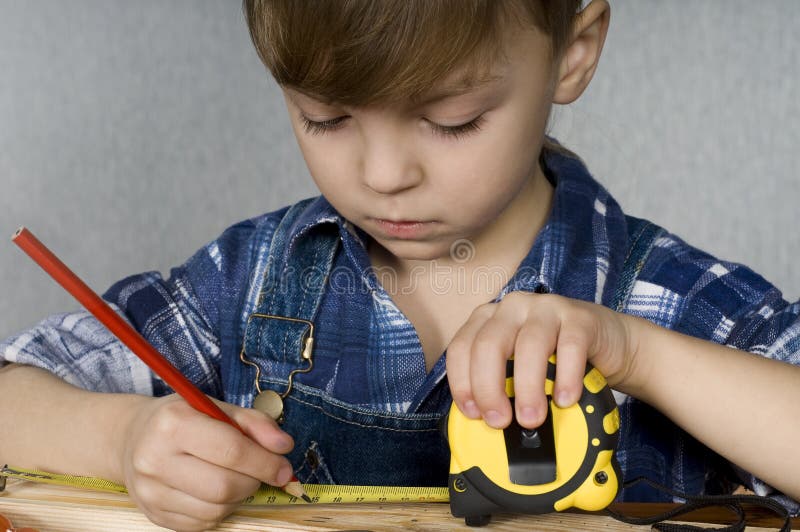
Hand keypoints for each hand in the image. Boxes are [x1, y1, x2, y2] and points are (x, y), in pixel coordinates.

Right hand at [115, 394, 293, 530]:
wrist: (132, 438)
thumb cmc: (183, 418)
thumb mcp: (217, 407)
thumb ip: (255, 423)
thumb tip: (284, 446)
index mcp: (174, 423)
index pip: (231, 450)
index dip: (266, 462)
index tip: (284, 468)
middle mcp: (155, 458)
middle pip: (224, 486)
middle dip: (254, 482)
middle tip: (262, 472)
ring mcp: (150, 491)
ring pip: (215, 509)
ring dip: (239, 497)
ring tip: (238, 478)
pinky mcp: (153, 514)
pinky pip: (202, 524)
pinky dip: (221, 510)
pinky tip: (218, 491)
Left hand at [446, 291, 637, 429]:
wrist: (607, 342)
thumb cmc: (554, 359)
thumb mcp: (518, 368)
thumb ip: (500, 385)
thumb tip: (485, 423)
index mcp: (488, 318)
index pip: (462, 347)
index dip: (462, 383)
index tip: (473, 414)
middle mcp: (512, 307)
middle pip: (489, 345)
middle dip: (489, 388)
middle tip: (500, 421)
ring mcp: (546, 307)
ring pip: (529, 345)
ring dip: (527, 388)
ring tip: (531, 419)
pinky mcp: (580, 316)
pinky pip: (570, 346)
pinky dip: (566, 377)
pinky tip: (565, 399)